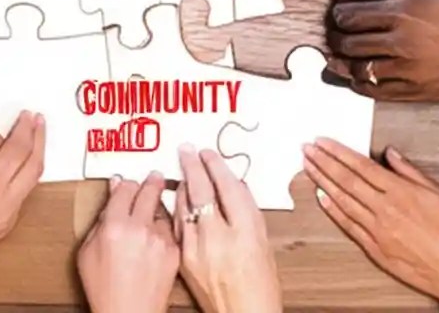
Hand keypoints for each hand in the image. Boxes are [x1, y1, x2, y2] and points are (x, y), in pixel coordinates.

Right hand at [78, 173, 177, 312]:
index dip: (125, 183)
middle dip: (151, 180)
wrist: (129, 312)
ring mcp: (160, 238)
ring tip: (152, 210)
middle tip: (153, 176)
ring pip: (163, 208)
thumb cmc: (105, 289)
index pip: (124, 188)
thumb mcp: (87, 253)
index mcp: (113, 225)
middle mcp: (139, 227)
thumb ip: (99, 222)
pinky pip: (171, 228)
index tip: (125, 182)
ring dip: (158, 206)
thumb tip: (110, 200)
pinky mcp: (174, 250)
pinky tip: (156, 234)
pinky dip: (165, 227)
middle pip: (149, 189)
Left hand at [174, 146, 280, 312]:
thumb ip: (248, 215)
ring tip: (180, 170)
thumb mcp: (263, 244)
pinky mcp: (184, 259)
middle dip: (193, 167)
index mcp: (246, 231)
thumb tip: (234, 187)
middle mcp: (220, 237)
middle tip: (186, 150)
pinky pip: (177, 225)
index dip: (216, 166)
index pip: (228, 187)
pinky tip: (175, 198)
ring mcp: (198, 248)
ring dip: (181, 184)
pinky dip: (176, 208)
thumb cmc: (260, 287)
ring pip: (184, 205)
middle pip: (202, 191)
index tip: (209, 153)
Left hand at [304, 140, 438, 311]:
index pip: (361, 166)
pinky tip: (320, 197)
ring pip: (342, 200)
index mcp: (401, 192)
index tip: (322, 142)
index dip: (338, 152)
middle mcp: (385, 209)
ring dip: (321, 181)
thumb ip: (409, 171)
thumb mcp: (437, 194)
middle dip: (323, 162)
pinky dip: (332, 210)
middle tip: (306, 149)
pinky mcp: (374, 248)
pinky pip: (348, 225)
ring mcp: (377, 229)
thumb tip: (389, 153)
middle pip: (346, 180)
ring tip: (307, 166)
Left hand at [328, 0, 438, 118]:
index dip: (336, 13)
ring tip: (337, 55)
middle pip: (348, 42)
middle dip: (334, 37)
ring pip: (357, 68)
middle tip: (332, 33)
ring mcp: (408, 70)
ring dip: (341, 61)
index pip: (350, 14)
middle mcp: (404, 41)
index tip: (335, 12)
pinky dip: (358, 83)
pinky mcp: (415, 91)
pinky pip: (374, 90)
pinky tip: (356, 74)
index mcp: (406, 11)